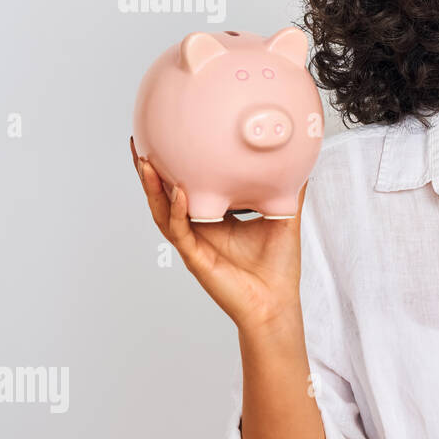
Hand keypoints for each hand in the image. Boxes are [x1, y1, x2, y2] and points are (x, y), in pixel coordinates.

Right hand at [130, 135, 305, 332]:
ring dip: (152, 187)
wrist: (276, 303)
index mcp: (214, 217)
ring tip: (144, 161)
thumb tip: (301, 157)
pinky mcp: (196, 258)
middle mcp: (198, 229)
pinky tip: (179, 191)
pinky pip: (181, 231)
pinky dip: (178, 211)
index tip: (164, 136)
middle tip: (137, 142)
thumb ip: (289, 188)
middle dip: (149, 171)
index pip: (187, 185)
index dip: (173, 164)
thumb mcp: (284, 216)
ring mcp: (194, 244)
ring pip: (163, 212)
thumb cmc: (278, 266)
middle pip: (164, 196)